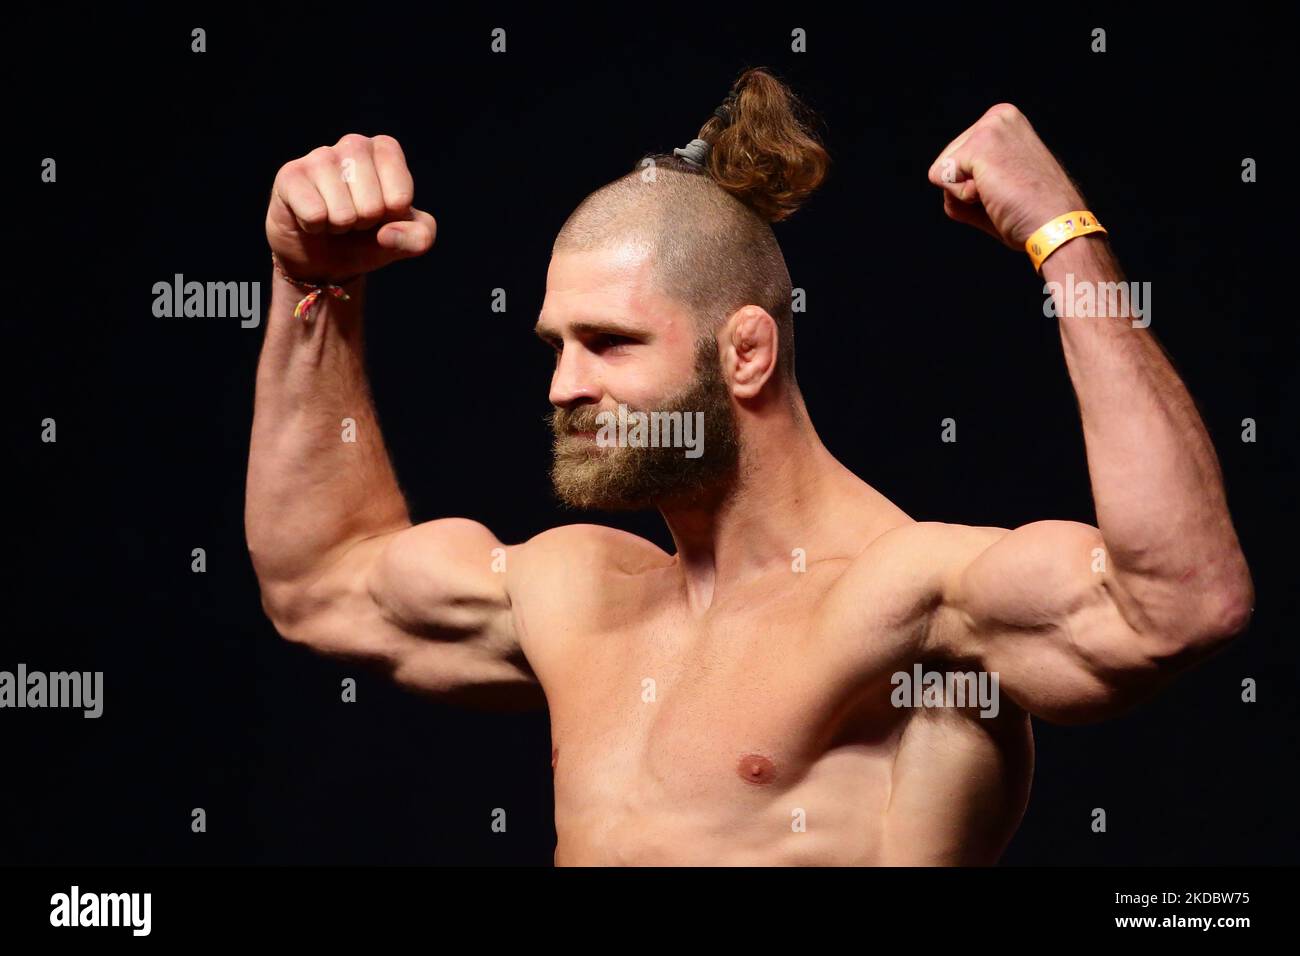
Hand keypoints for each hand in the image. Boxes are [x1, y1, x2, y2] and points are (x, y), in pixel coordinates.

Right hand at [265, 133, 435, 281]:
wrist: (325, 258)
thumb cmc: (369, 238)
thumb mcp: (409, 240)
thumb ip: (421, 236)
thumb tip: (385, 233)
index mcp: (386, 151)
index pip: (401, 196)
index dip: (391, 218)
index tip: (382, 213)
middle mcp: (354, 145)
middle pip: (372, 205)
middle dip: (364, 224)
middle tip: (354, 219)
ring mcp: (320, 156)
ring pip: (343, 212)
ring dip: (339, 227)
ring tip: (333, 218)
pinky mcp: (290, 175)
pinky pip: (314, 213)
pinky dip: (315, 227)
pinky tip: (311, 219)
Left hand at [927, 104, 1085, 250]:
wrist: (1056, 225)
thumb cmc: (1029, 213)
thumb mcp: (995, 188)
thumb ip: (963, 179)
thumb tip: (937, 175)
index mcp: (1004, 120)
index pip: (957, 157)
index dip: (972, 185)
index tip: (1008, 187)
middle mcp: (998, 116)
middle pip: (945, 162)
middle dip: (965, 189)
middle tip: (1006, 194)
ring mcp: (989, 128)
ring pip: (941, 172)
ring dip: (964, 196)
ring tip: (1002, 194)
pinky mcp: (979, 146)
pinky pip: (941, 180)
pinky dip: (962, 199)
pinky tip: (995, 196)